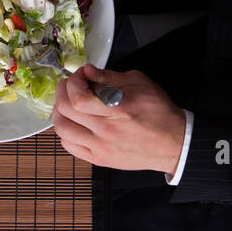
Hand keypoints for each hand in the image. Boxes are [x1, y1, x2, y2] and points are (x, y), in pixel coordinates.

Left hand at [52, 64, 186, 173]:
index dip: (73, 82)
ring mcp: (101, 148)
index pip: (78, 99)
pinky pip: (69, 147)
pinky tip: (74, 122)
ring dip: (59, 112)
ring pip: (63, 130)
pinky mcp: (99, 159)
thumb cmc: (158, 112)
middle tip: (70, 84)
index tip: (81, 75)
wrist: (172, 142)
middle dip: (62, 91)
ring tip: (67, 102)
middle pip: (66, 112)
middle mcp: (106, 131)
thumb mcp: (139, 83)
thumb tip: (88, 71)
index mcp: (117, 110)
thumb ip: (110, 76)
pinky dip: (65, 132)